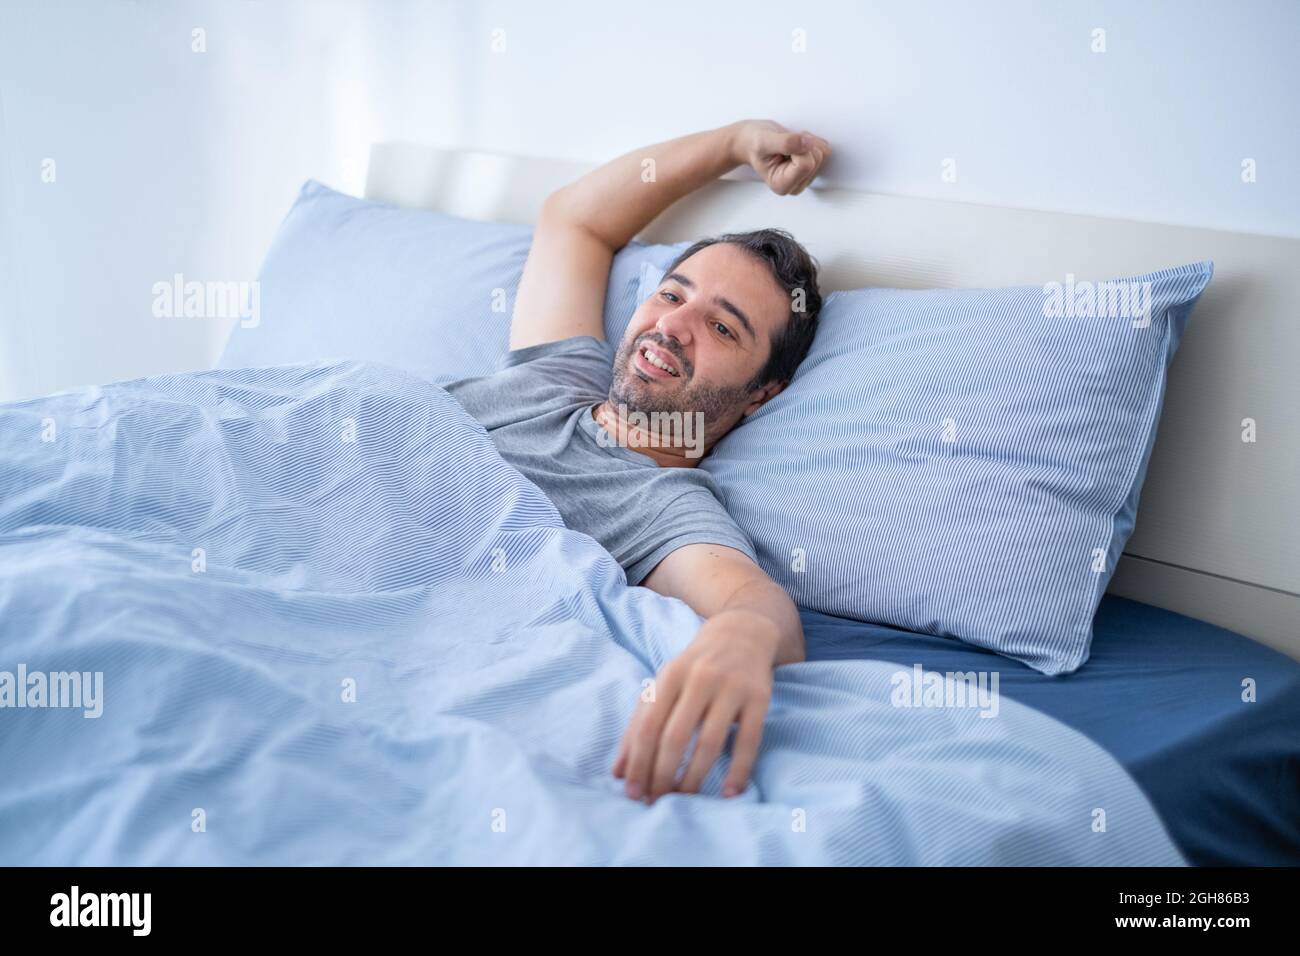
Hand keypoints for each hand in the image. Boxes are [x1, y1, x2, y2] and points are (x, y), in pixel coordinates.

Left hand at [612, 610, 776, 802]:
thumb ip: (639, 725)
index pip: (648, 726)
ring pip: (710, 742)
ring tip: (685, 799)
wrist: (742, 633)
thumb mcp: (664, 685)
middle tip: (657, 801)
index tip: (633, 793)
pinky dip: (738, 771)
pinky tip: (728, 793)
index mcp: (670, 675)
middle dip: (662, 775)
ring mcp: (731, 687)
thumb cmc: (694, 667)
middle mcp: (699, 678)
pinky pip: (749, 741)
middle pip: (675, 736)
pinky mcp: (759, 698)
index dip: (639, 762)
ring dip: (694, 777)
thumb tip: (619, 772)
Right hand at [731, 119, 831, 195]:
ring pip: (823, 153)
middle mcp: (796, 185)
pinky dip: (811, 141)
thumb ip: (785, 143)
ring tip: (789, 144)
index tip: (781, 146)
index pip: (806, 165)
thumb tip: (807, 143)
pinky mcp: (813, 167)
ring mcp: (806, 177)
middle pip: (817, 159)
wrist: (752, 141)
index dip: (797, 148)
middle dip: (803, 144)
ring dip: (807, 141)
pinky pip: (825, 149)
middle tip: (785, 144)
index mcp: (782, 185)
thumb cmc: (755, 143)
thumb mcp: (764, 141)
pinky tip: (796, 145)